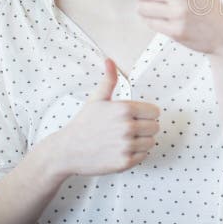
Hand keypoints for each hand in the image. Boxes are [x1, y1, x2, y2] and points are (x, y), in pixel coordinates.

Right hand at [52, 58, 160, 176]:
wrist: (67, 150)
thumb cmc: (83, 124)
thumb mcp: (97, 99)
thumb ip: (109, 80)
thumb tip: (110, 60)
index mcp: (124, 109)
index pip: (155, 112)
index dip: (146, 114)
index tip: (135, 117)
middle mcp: (127, 127)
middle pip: (155, 127)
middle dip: (144, 128)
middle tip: (128, 129)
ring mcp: (126, 146)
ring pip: (151, 142)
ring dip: (141, 141)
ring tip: (124, 140)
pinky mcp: (124, 162)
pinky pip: (144, 156)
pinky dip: (136, 154)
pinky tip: (121, 150)